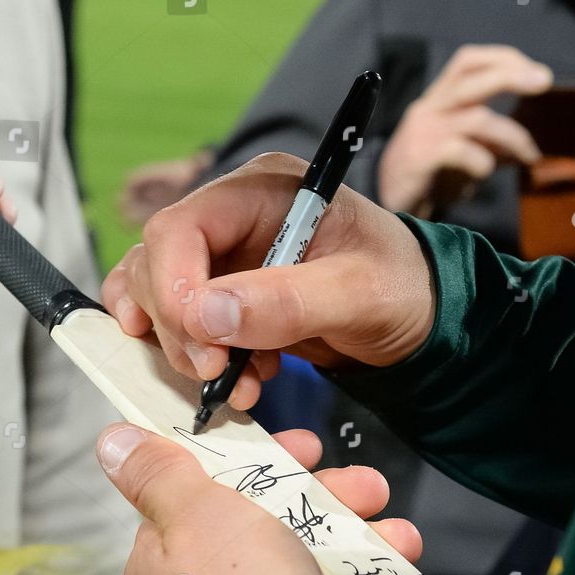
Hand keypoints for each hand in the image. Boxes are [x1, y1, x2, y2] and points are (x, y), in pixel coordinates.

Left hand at [95, 425, 421, 574]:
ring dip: (353, 534)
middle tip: (366, 487)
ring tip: (397, 530)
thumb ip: (160, 475)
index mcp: (163, 559)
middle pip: (260, 523)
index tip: (305, 448)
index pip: (202, 492)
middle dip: (320, 496)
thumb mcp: (199, 514)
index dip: (254, 460)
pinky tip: (398, 562)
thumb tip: (110, 440)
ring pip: (302, 561)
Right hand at [103, 153, 435, 410]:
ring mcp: (222, 259)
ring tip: (234, 383)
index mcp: (263, 191)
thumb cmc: (400, 285)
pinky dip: (192, 358)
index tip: (201, 343)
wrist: (416, 315)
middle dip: (178, 328)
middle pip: (157, 264)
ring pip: (157, 298)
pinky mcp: (220, 299)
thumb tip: (208, 315)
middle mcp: (231, 217)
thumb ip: (288, 302)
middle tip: (217, 373)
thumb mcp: (360, 293)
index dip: (173, 286)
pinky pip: (176, 326)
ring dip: (181, 349)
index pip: (181, 227)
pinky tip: (239, 378)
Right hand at [378, 45, 551, 217]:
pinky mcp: (418, 159)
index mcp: (439, 100)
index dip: (502, 59)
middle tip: (544, 81)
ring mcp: (422, 132)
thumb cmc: (429, 177)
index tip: (536, 72)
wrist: (385, 207)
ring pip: (476, 119)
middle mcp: (429, 108)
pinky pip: (459, 151)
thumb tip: (526, 149)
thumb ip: (490, 144)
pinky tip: (486, 172)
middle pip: (470, 78)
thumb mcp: (463, 153)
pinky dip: (482, 160)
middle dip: (511, 75)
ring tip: (529, 155)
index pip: (468, 62)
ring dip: (512, 135)